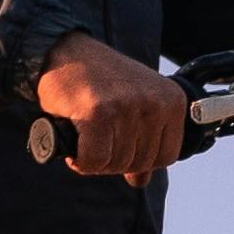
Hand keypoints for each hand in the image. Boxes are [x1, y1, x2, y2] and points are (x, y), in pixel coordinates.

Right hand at [32, 33, 185, 178]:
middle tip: (97, 139)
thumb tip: (140, 181)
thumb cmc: (98, 81)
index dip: (140, 160)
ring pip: (117, 164)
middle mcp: (155, 102)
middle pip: (141, 163)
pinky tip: (75, 143)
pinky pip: (94, 161)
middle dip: (115, 161)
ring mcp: (127, 106)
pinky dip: (80, 160)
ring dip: (95, 160)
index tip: (119, 145)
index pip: (167, 157)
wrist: (62, 52)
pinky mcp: (99, 113)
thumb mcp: (132, 106)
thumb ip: (142, 142)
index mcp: (171, 100)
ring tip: (85, 135)